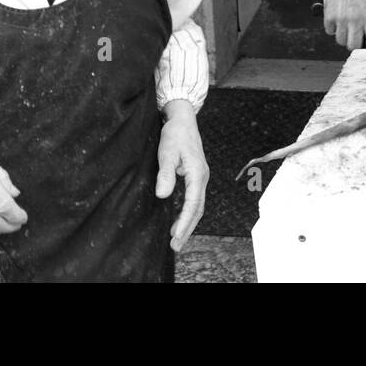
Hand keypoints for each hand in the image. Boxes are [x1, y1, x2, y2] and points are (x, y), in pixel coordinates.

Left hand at [157, 101, 208, 251]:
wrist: (183, 119)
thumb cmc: (175, 134)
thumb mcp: (166, 152)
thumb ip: (165, 174)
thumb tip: (163, 195)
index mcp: (197, 173)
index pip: (193, 203)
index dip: (185, 222)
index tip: (176, 236)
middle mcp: (202, 177)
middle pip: (198, 208)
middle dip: (188, 228)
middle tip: (176, 245)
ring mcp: (201, 176)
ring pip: (198, 205)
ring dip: (188, 222)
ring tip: (177, 238)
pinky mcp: (196, 175)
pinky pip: (195, 199)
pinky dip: (188, 212)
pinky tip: (180, 220)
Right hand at [318, 0, 365, 48]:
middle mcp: (356, 20)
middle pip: (354, 45)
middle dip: (355, 44)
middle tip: (356, 38)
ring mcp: (341, 19)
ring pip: (341, 41)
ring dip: (343, 37)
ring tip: (346, 28)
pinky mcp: (329, 16)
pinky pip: (330, 32)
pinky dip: (333, 29)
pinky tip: (337, 21)